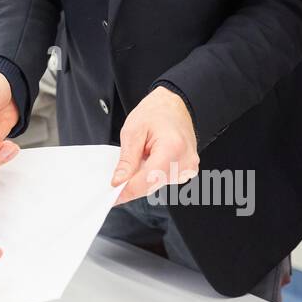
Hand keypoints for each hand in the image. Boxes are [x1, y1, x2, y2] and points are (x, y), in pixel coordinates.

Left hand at [112, 86, 199, 204]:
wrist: (174, 105)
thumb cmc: (155, 112)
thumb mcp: (133, 131)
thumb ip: (127, 160)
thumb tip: (118, 181)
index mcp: (173, 148)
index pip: (147, 181)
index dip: (127, 191)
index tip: (112, 196)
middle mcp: (185, 161)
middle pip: (152, 185)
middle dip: (132, 184)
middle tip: (117, 178)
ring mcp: (189, 167)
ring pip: (157, 185)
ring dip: (143, 178)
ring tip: (141, 157)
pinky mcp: (187, 170)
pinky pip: (164, 180)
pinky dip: (152, 175)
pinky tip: (150, 160)